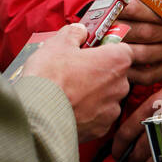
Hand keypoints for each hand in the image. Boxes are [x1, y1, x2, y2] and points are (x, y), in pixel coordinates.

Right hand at [23, 23, 131, 141]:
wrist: (37, 114)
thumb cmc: (50, 78)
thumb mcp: (58, 44)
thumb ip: (74, 33)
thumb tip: (79, 31)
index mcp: (115, 61)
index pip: (124, 50)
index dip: (107, 49)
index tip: (94, 50)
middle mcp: (120, 86)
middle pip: (116, 75)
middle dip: (99, 72)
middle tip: (77, 70)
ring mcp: (111, 110)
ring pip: (107, 97)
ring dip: (94, 94)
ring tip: (70, 91)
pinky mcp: (100, 129)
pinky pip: (97, 117)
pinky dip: (87, 113)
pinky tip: (69, 107)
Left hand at [110, 82, 161, 161]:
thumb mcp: (158, 96)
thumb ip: (142, 113)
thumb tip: (127, 136)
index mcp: (151, 109)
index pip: (126, 133)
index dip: (118, 147)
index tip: (116, 153)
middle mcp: (161, 123)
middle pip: (137, 152)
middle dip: (132, 159)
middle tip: (133, 160)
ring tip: (151, 160)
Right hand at [113, 0, 161, 86]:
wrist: (90, 40)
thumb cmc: (114, 16)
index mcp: (109, 10)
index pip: (134, 8)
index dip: (160, 14)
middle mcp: (107, 32)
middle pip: (145, 32)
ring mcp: (111, 56)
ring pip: (146, 53)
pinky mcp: (119, 74)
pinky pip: (146, 76)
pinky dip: (161, 70)